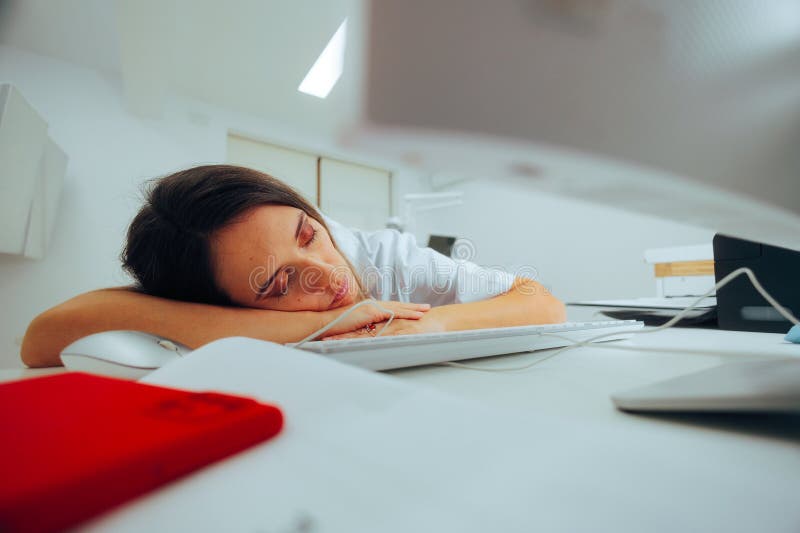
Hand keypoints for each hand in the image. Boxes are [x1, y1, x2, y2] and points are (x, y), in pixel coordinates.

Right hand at [322, 312, 444, 339]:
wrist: (324, 324)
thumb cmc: (335, 327)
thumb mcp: (353, 327)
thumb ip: (363, 328)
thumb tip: (369, 333)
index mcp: (368, 309)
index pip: (389, 308)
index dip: (402, 308)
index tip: (413, 309)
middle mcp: (372, 305)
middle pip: (396, 305)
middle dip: (412, 306)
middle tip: (426, 307)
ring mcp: (372, 307)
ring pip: (397, 307)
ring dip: (412, 309)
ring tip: (425, 310)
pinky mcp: (372, 312)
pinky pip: (393, 313)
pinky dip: (406, 313)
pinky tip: (415, 315)